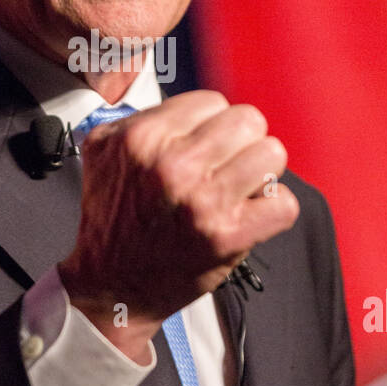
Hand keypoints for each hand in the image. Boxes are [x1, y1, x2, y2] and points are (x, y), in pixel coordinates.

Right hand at [57, 90, 298, 363]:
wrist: (112, 285)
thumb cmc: (113, 220)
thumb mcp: (102, 152)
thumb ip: (136, 117)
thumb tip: (174, 100)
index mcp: (143, 138)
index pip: (213, 102)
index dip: (213, 124)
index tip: (205, 146)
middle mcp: (173, 165)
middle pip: (248, 121)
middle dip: (241, 142)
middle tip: (227, 166)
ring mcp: (203, 202)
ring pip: (272, 155)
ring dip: (261, 173)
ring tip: (240, 189)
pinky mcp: (227, 236)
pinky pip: (283, 203)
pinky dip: (273, 211)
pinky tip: (250, 216)